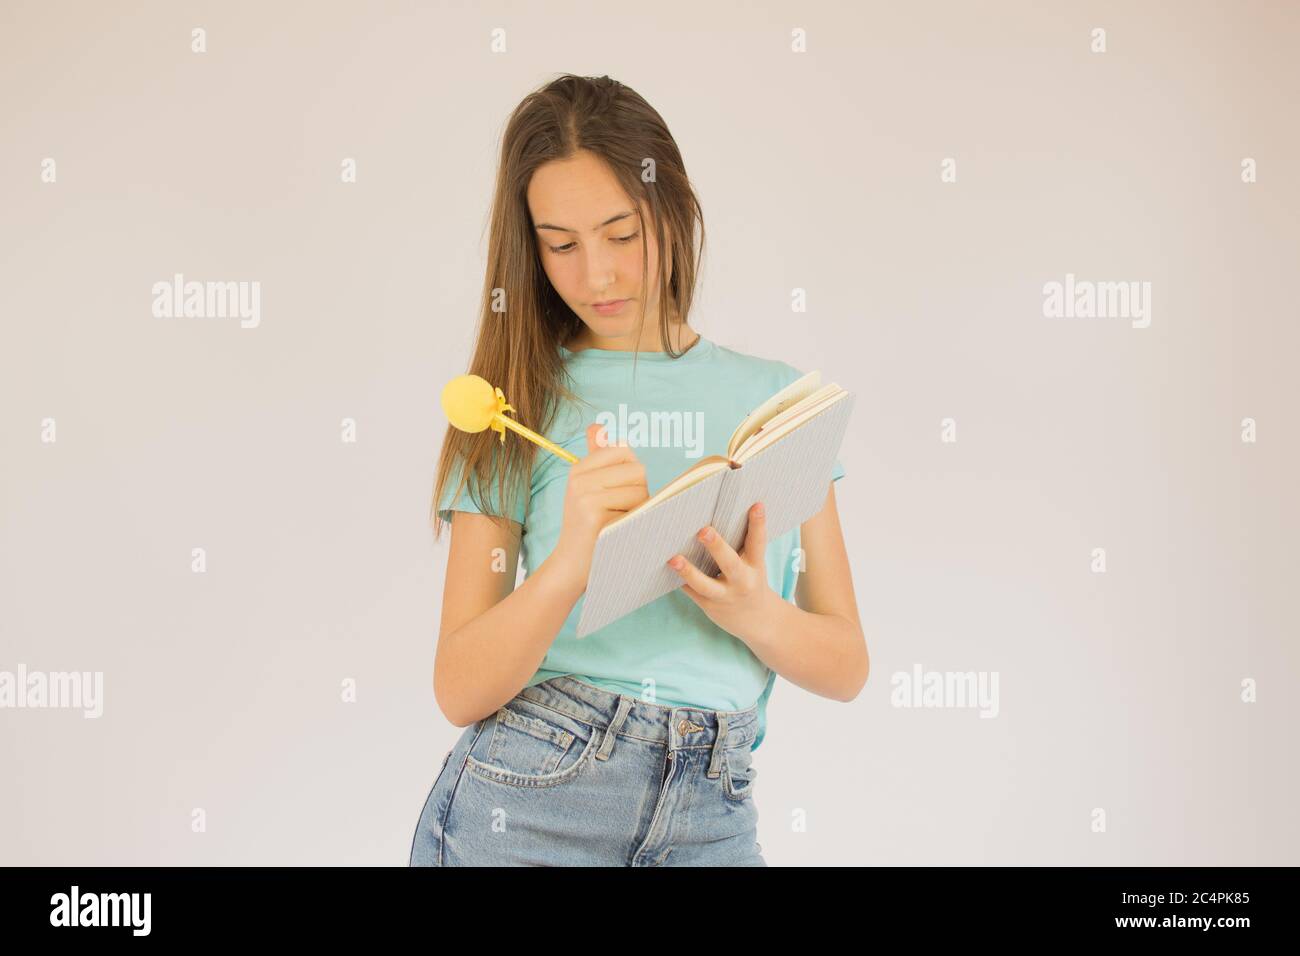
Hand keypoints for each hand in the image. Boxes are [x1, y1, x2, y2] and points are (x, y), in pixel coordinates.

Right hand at [548, 423, 648, 591]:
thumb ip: (596, 456)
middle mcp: (579, 479)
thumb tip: (597, 426)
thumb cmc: (588, 527)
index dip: (631, 472)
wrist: (571, 565)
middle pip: (637, 471)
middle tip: (618, 511)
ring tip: (617, 522)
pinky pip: (634, 512)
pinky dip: (633, 524)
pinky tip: (617, 534)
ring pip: (640, 492)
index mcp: (579, 469)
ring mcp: (585, 498)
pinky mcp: (594, 517)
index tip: (617, 491)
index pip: (625, 451)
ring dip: (638, 510)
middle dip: (638, 492)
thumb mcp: (587, 487)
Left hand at [666, 502, 777, 643]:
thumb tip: (715, 513)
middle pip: (730, 563)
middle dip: (717, 547)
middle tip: (704, 531)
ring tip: (673, 559)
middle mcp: (742, 581)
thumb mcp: (754, 563)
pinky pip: (691, 592)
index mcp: (755, 566)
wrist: (758, 620)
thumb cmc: (750, 580)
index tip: (756, 504)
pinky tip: (663, 569)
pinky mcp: (709, 606)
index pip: (758, 543)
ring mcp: (725, 596)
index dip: (758, 523)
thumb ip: (741, 544)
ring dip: (688, 572)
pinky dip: (678, 581)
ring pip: (705, 585)